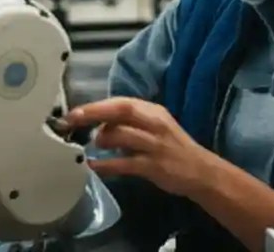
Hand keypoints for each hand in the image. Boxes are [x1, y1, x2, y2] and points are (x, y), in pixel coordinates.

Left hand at [68, 97, 215, 199]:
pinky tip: (94, 166)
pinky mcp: (153, 166)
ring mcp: (155, 145)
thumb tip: (100, 125)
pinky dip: (106, 165)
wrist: (201, 171)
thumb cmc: (174, 148)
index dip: (96, 105)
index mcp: (154, 111)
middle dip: (94, 113)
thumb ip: (131, 123)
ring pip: (122, 135)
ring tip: (94, 147)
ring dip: (102, 140)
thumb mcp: (155, 127)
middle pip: (121, 110)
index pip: (122, 102)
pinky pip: (124, 163)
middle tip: (72, 119)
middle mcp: (154, 123)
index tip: (75, 111)